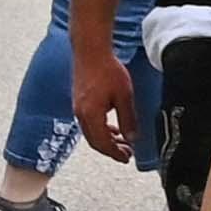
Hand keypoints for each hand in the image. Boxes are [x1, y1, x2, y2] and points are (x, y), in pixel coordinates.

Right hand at [72, 40, 139, 163]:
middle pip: (95, 141)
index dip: (115, 153)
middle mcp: (81, 114)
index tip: (127, 159)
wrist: (90, 52)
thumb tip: (133, 138)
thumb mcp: (124, 96)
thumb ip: (128, 119)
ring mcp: (78, 108)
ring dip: (107, 140)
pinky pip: (89, 123)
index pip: (102, 143)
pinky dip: (101, 130)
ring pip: (92, 133)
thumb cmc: (107, 70)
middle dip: (111, 150)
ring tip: (123, 143)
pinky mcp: (79, 102)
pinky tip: (113, 129)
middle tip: (127, 155)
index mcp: (91, 115)